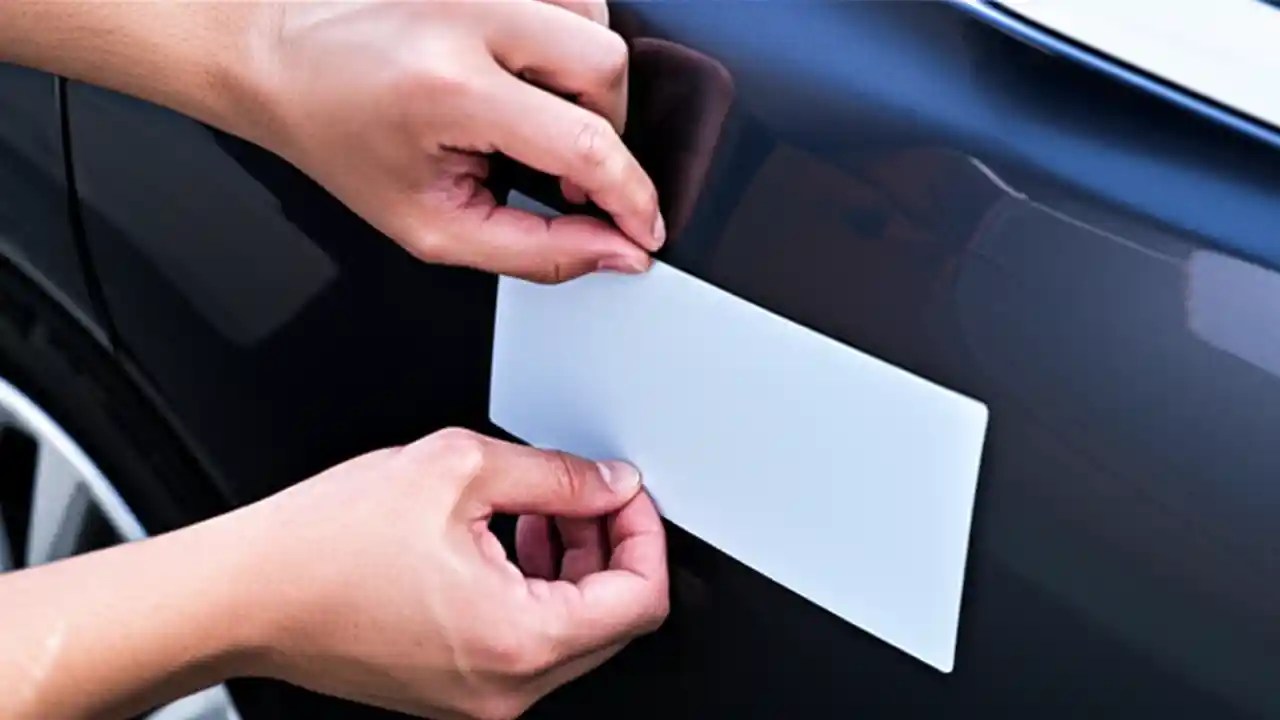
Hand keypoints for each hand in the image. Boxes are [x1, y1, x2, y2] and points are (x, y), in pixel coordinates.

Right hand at [234, 428, 668, 719]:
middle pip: (613, 620)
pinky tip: (503, 540)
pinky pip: (526, 645)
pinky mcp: (456, 692)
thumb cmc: (324, 544)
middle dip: (609, 546)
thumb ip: (556, 475)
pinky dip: (535, 591)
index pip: (641, 599)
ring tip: (538, 509)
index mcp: (520, 639)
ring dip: (573, 565)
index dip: (645, 533)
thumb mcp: (459, 469)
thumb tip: (610, 485)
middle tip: (581, 493)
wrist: (245, 593)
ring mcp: (481, 698)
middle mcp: (507, 687)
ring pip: (572, 632)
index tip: (624, 495)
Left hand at [248, 0, 663, 282]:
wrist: (281, 60)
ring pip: (596, 18)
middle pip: (606, 65)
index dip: (632, 197)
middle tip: (569, 170)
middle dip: (608, 132)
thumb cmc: (342, 138)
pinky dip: (568, 35)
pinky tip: (531, 71)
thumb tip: (614, 250)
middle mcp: (468, 16)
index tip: (643, 226)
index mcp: (450, 88)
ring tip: (542, 115)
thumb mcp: (432, 226)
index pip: (585, 144)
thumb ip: (535, 250)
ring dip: (589, 81)